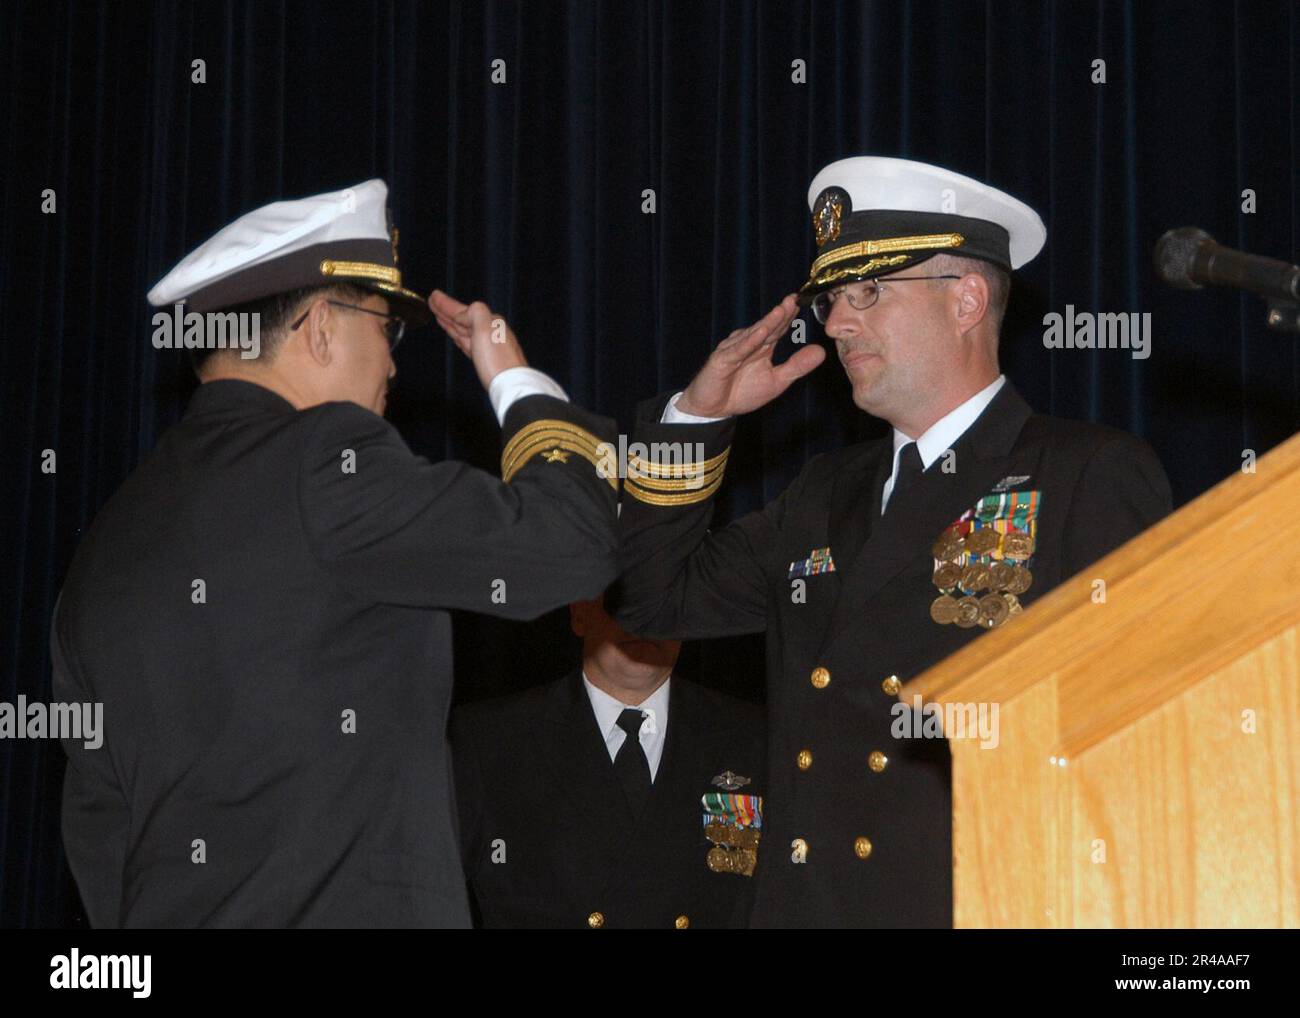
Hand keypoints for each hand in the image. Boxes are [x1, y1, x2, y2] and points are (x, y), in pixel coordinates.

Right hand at [428, 290, 527, 390]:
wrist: (511, 385)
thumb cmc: (497, 359)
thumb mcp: (485, 327)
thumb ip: (474, 314)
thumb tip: (463, 317)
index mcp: (490, 322)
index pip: (463, 310)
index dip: (447, 304)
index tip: (434, 296)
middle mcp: (491, 332)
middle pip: (463, 319)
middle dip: (447, 311)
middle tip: (433, 302)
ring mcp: (489, 346)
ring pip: (465, 330)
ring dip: (451, 323)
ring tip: (439, 316)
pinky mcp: (486, 360)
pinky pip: (468, 342)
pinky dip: (459, 336)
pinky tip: (456, 336)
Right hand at [676, 295, 824, 416]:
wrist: (713, 410)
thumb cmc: (742, 393)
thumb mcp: (777, 381)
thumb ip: (797, 366)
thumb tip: (821, 351)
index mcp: (762, 346)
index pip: (778, 328)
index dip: (789, 316)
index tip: (803, 302)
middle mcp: (747, 342)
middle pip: (767, 326)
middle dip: (780, 313)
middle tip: (794, 298)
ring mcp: (734, 349)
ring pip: (753, 334)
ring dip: (767, 322)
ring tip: (782, 310)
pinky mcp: (722, 360)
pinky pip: (738, 350)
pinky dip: (749, 341)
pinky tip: (760, 332)